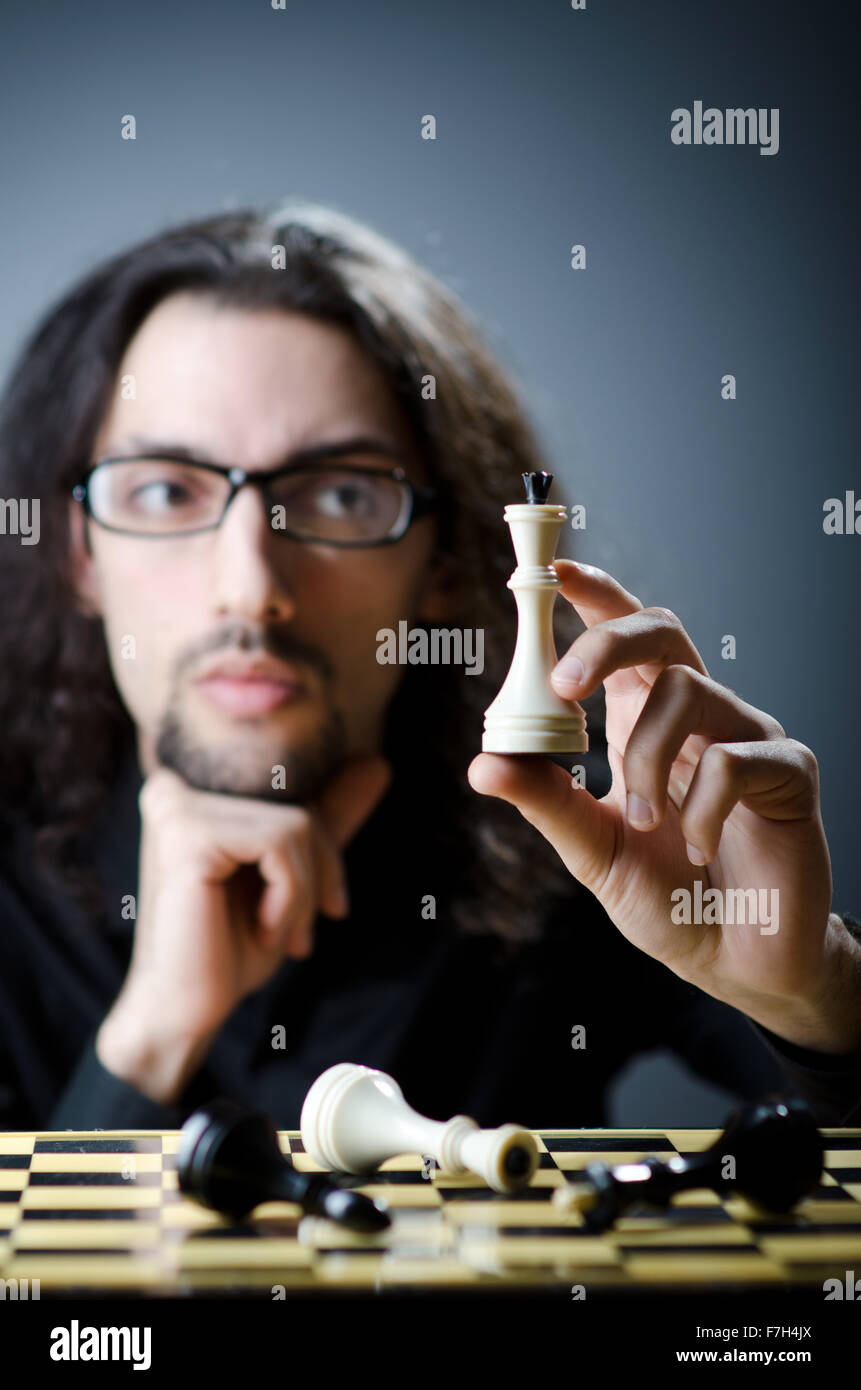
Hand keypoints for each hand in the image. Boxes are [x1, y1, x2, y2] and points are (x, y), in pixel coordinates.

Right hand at [97, 756, 389, 1097]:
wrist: (184, 1011)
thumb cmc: (231, 948)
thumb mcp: (291, 877)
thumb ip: (324, 820)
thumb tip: (378, 764)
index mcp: (192, 793)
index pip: (294, 799)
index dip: (324, 856)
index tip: (325, 906)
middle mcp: (176, 790)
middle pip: (298, 812)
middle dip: (317, 880)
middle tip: (300, 937)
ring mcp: (179, 809)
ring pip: (295, 827)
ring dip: (301, 896)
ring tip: (274, 936)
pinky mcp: (188, 834)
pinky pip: (280, 844)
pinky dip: (289, 898)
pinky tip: (262, 932)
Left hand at [468, 559, 856, 1048]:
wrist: (737, 962)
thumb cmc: (669, 898)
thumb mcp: (594, 849)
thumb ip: (548, 803)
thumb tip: (483, 764)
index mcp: (646, 719)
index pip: (625, 636)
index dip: (596, 596)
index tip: (555, 571)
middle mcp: (697, 715)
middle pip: (663, 630)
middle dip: (608, 641)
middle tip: (563, 685)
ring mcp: (748, 736)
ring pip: (689, 692)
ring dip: (646, 758)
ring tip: (646, 818)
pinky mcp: (789, 771)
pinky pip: (733, 759)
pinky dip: (700, 808)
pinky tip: (699, 847)